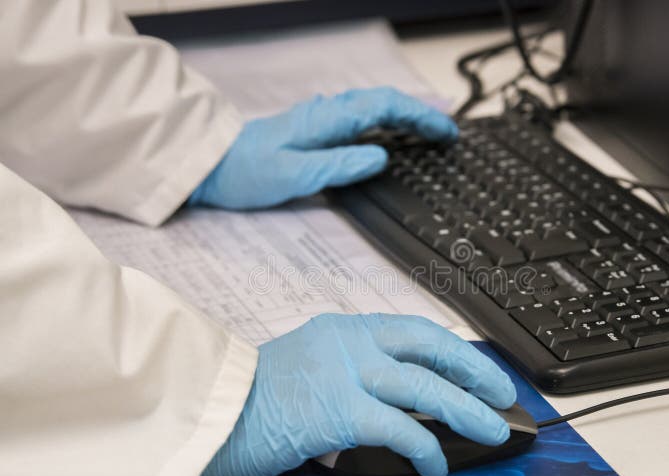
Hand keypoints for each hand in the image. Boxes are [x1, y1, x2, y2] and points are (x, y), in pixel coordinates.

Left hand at [187, 87, 457, 209]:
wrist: (212, 166)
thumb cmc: (247, 173)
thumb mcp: (295, 174)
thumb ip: (340, 164)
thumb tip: (381, 155)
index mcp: (328, 121)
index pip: (386, 108)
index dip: (422, 118)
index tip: (447, 132)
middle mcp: (328, 114)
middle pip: (386, 102)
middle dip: (422, 113)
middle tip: (450, 132)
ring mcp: (323, 120)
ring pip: (375, 107)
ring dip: (406, 115)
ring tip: (432, 129)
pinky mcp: (317, 130)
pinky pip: (361, 118)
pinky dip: (386, 121)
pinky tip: (393, 134)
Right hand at [197, 313, 515, 475]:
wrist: (205, 414)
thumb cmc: (251, 400)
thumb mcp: (307, 371)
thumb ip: (349, 376)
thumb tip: (392, 405)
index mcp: (342, 329)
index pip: (414, 331)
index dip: (454, 349)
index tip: (478, 367)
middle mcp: (349, 341)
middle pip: (430, 350)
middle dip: (474, 373)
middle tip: (502, 395)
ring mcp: (345, 372)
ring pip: (426, 387)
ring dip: (467, 410)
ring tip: (492, 431)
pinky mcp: (339, 409)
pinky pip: (401, 429)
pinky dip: (427, 448)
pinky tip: (436, 466)